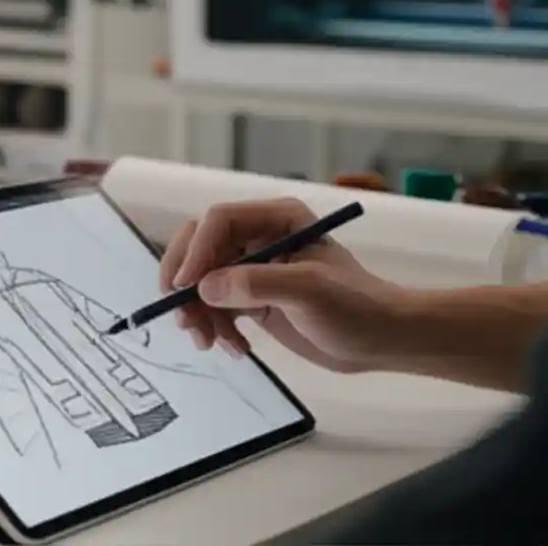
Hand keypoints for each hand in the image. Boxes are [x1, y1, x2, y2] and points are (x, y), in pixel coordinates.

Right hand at [159, 198, 411, 373]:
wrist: (382, 342)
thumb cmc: (357, 308)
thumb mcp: (309, 292)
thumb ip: (256, 284)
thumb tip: (204, 288)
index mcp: (276, 219)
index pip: (219, 221)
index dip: (196, 251)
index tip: (185, 288)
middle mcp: (259, 237)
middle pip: (199, 248)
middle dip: (186, 284)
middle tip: (185, 319)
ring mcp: (252, 268)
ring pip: (201, 280)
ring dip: (197, 312)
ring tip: (210, 343)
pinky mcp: (250, 298)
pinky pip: (213, 306)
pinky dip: (214, 327)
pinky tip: (234, 348)